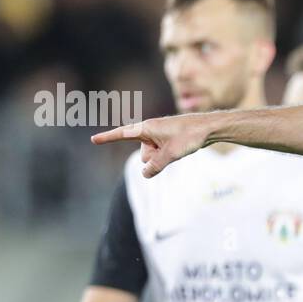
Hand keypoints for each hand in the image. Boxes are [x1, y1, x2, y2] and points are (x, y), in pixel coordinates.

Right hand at [91, 113, 214, 177]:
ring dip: (163, 158)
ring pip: (153, 156)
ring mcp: (159, 135)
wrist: (209, 128)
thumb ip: (155, 165)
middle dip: (154, 159)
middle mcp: (150, 130)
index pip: (122, 134)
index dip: (108, 138)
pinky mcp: (167, 140)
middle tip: (173, 149)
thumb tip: (145, 173)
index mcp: (146, 128)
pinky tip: (181, 148)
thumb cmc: (190, 136)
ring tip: (180, 147)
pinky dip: (168, 155)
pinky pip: (162, 154)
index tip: (93, 140)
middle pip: (144, 155)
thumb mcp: (171, 154)